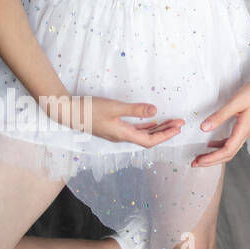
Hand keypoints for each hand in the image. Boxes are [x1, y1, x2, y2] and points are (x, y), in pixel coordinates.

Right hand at [44, 95, 184, 146]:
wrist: (69, 112)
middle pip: (148, 139)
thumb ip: (135, 109)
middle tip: (180, 123)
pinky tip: (152, 121)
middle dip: (165, 132)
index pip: (149, 141)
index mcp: (123, 135)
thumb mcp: (115, 107)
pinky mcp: (113, 127)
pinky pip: (134, 130)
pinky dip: (146, 126)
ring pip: (142, 134)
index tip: (178, 128)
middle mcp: (121, 137)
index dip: (165, 136)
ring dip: (157, 128)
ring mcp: (117, 133)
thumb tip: (155, 110)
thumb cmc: (90, 109)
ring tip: (171, 121)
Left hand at [193, 75, 249, 167]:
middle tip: (196, 162)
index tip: (199, 160)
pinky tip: (213, 143)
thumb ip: (219, 116)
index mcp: (244, 129)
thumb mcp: (235, 103)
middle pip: (228, 154)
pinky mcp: (244, 126)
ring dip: (215, 155)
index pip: (227, 151)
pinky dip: (220, 146)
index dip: (212, 158)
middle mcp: (245, 133)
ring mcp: (246, 130)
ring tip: (202, 156)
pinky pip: (231, 141)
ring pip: (230, 149)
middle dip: (211, 161)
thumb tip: (205, 128)